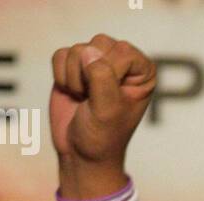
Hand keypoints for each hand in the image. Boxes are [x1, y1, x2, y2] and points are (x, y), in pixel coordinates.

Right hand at [51, 34, 154, 199]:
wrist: (82, 153)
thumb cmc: (102, 136)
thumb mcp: (107, 110)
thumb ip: (102, 77)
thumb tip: (88, 51)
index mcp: (143, 72)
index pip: (122, 52)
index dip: (109, 75)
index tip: (111, 100)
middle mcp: (123, 61)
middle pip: (98, 44)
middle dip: (89, 76)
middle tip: (95, 100)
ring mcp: (98, 61)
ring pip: (77, 49)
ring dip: (74, 79)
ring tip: (85, 100)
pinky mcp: (74, 64)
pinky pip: (60, 55)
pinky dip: (61, 76)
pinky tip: (73, 94)